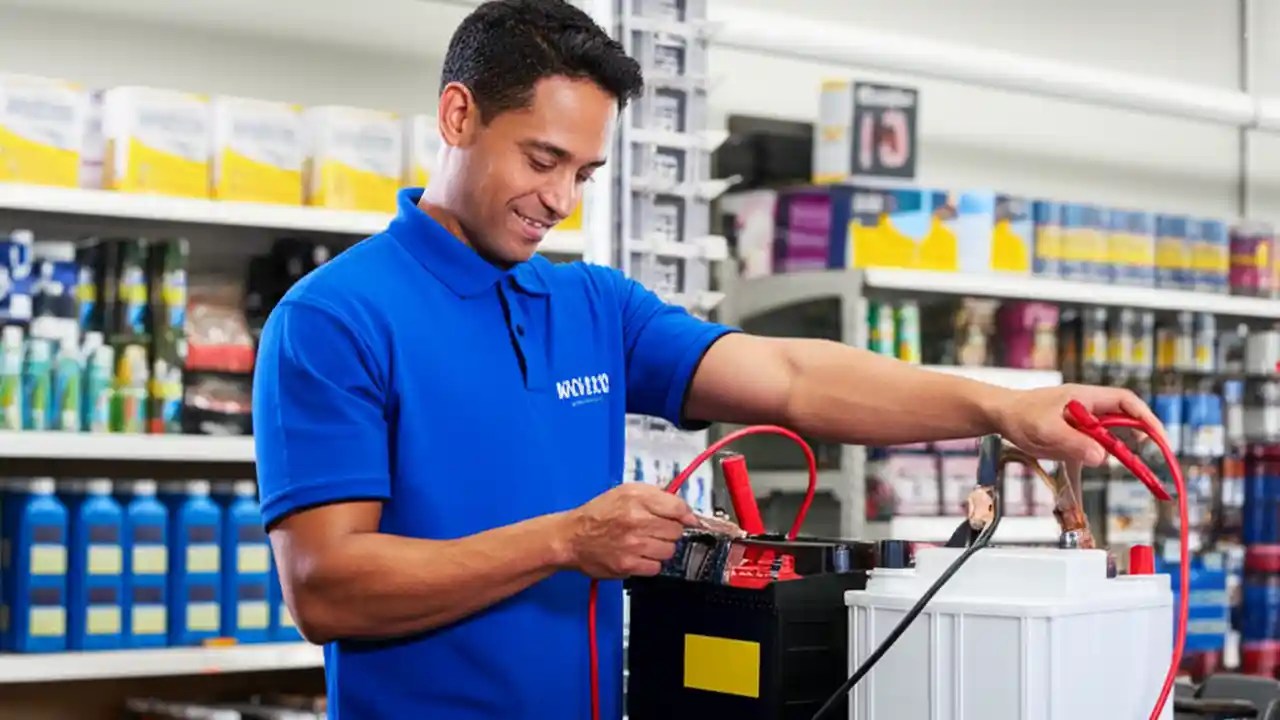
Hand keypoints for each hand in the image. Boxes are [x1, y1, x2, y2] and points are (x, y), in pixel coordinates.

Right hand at [561, 483, 698, 578]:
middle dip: (669, 530)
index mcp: (637, 499)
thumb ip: (657, 496)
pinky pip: (656, 567)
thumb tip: (684, 510)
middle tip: (655, 529)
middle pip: (676, 531)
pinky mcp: (628, 566)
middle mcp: (637, 521)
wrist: (571, 538)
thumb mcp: (625, 492)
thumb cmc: (598, 514)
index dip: (685, 515)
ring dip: (661, 548)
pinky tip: (639, 555)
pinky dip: (651, 563)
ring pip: (669, 550)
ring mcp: (633, 545)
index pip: (679, 508)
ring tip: (645, 543)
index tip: (686, 519)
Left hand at [989, 383, 1165, 466]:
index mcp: (1086, 397)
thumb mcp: (1046, 431)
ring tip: (1131, 463)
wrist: (998, 416)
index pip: (1126, 402)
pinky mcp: (1073, 434)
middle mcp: (1088, 407)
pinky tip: (1100, 463)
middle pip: (1124, 418)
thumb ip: (1073, 443)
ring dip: (1121, 447)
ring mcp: (1081, 420)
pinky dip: (1101, 455)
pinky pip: (1094, 445)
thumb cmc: (1020, 416)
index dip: (1146, 418)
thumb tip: (1103, 458)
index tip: (1158, 438)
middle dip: (1140, 435)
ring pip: (1110, 433)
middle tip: (1150, 456)